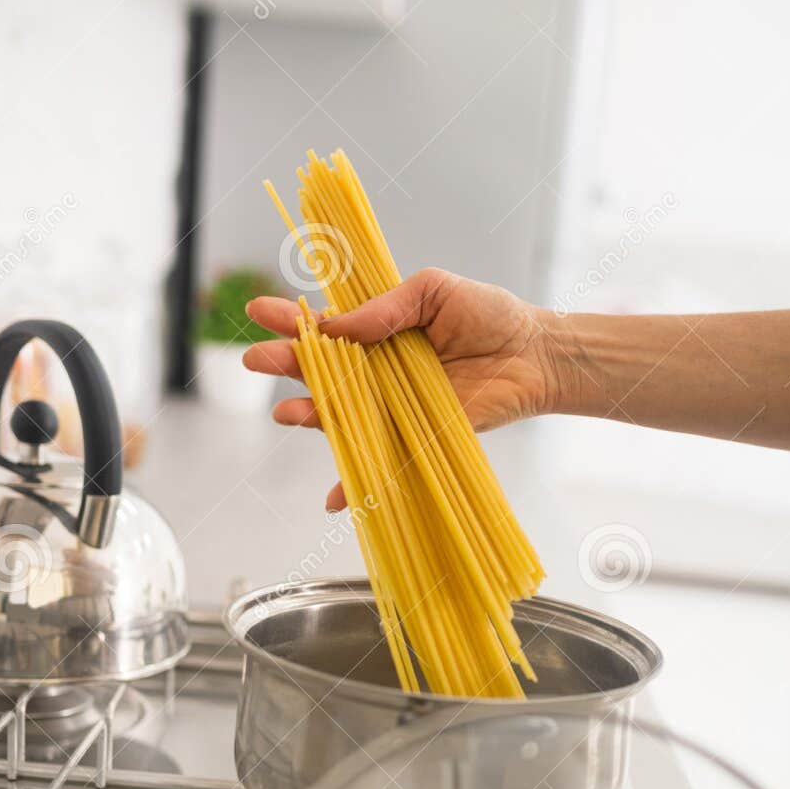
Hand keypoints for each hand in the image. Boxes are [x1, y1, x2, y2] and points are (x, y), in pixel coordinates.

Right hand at [243, 269, 566, 508]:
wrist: (533, 354)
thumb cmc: (488, 315)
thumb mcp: (432, 290)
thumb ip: (385, 308)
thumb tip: (336, 326)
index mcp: (376, 330)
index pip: (323, 326)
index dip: (289, 319)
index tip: (259, 311)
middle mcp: (376, 370)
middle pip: (321, 371)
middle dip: (286, 364)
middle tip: (257, 359)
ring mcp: (391, 405)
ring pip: (341, 414)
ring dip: (310, 415)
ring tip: (286, 412)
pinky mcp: (414, 436)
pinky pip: (379, 459)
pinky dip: (355, 482)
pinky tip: (333, 498)